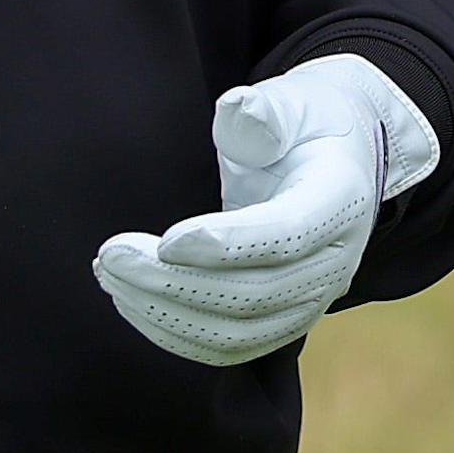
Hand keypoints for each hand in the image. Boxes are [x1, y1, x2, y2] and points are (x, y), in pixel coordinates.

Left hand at [93, 54, 439, 366]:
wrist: (331, 164)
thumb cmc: (300, 128)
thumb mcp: (289, 104)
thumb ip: (263, 112)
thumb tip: (239, 109)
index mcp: (342, 200)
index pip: (288, 234)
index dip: (228, 244)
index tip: (166, 240)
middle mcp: (336, 263)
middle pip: (254, 294)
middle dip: (173, 282)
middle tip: (111, 255)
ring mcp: (313, 302)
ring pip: (236, 333)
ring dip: (164, 312)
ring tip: (111, 276)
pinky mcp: (283, 323)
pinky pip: (228, 348)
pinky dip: (175, 334)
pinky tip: (132, 301)